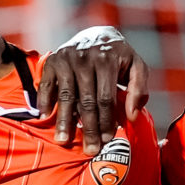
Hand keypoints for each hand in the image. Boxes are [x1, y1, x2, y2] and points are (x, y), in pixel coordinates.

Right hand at [36, 27, 148, 151]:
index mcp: (108, 60)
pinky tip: (46, 117)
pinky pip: (47, 85)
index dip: (106, 121)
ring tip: (63, 141)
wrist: (97, 33)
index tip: (107, 140)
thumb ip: (139, 89)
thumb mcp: (136, 66)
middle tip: (89, 150)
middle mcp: (86, 58)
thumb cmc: (119, 56)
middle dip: (88, 128)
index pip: (106, 98)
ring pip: (66, 97)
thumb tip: (132, 116)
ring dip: (64, 121)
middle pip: (86, 101)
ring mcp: (67, 59)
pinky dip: (45, 101)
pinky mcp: (53, 60)